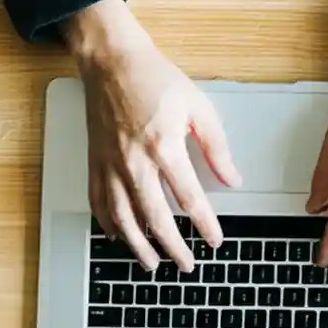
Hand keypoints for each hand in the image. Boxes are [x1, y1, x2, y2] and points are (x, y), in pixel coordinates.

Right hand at [66, 0, 240, 271]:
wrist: (111, 62)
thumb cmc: (154, 79)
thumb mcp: (198, 107)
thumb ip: (217, 147)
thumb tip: (232, 179)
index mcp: (163, 146)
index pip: (189, 198)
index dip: (204, 224)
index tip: (215, 241)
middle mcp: (134, 161)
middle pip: (155, 217)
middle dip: (173, 247)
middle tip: (186, 265)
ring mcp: (110, 164)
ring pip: (123, 217)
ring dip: (139, 245)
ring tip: (152, 264)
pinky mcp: (95, 163)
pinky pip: (99, 203)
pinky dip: (109, 224)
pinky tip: (119, 237)